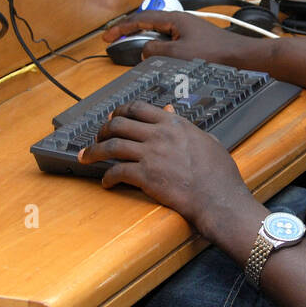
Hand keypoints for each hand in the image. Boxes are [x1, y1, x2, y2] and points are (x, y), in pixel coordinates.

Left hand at [79, 101, 258, 242]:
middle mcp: (160, 135)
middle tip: (97, 138)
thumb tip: (173, 113)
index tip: (113, 117)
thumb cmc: (219, 175)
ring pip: (111, 146)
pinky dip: (107, 178)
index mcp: (175, 125)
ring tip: (86, 157)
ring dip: (94, 151)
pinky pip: (117, 172)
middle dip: (102, 130)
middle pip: (119, 124)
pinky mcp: (145, 176)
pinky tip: (106, 183)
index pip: (138, 108)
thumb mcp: (208, 141)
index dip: (120, 111)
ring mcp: (151, 155)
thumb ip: (188, 127)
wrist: (219, 199)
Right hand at [103, 9, 257, 69]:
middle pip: (148, 24)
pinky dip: (159, 48)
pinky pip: (170, 41)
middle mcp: (180, 20)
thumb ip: (156, 50)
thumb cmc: (215, 54)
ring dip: (145, 43)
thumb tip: (145, 51)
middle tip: (115, 42)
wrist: (242, 57)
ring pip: (159, 34)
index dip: (121, 28)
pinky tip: (159, 59)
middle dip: (130, 33)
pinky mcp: (195, 40)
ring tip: (135, 54)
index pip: (140, 19)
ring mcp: (188, 29)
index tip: (107, 37)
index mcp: (174, 19)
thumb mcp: (178, 54)